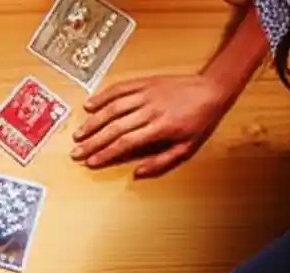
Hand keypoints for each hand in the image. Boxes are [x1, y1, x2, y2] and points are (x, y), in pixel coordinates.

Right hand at [71, 75, 232, 178]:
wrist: (213, 89)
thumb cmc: (200, 120)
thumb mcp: (188, 147)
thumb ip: (162, 162)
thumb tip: (137, 173)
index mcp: (160, 127)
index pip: (126, 142)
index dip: (106, 153)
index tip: (91, 162)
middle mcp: (150, 110)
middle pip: (115, 127)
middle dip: (93, 141)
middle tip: (76, 152)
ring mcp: (146, 94)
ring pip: (113, 108)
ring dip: (93, 121)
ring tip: (79, 134)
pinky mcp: (144, 82)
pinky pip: (119, 88)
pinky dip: (102, 96)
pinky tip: (89, 105)